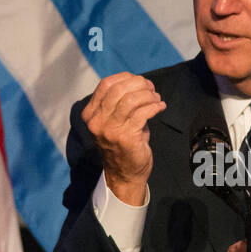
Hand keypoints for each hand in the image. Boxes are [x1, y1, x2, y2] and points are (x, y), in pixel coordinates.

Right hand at [82, 73, 165, 204]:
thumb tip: (139, 82)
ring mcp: (110, 130)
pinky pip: (143, 113)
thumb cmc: (122, 144)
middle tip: (151, 89)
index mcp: (90, 114)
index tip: (140, 81)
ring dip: (148, 95)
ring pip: (131, 100)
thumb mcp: (113, 121)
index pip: (105, 85)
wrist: (124, 174)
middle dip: (139, 85)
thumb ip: (119, 102)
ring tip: (156, 98)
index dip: (125, 78)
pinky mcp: (126, 138)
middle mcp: (97, 121)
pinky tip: (160, 107)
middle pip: (118, 89)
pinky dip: (155, 106)